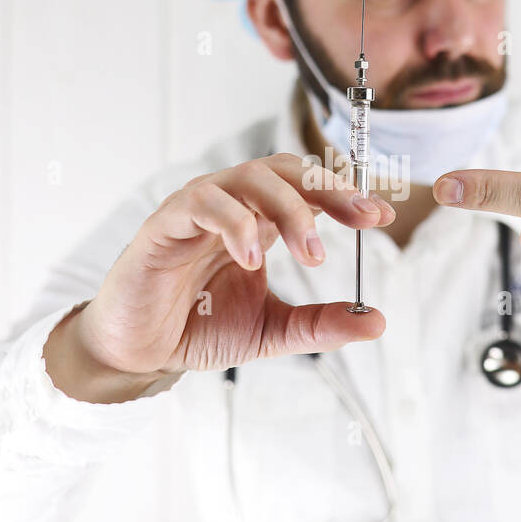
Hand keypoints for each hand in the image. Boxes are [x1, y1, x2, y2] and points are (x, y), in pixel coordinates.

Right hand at [50, 153, 393, 402]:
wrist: (140, 352)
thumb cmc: (199, 327)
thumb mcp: (273, 331)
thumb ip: (321, 325)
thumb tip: (377, 322)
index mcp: (260, 221)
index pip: (308, 189)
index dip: (346, 194)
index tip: (380, 216)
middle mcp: (232, 205)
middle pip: (284, 170)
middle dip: (328, 189)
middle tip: (362, 219)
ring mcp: (198, 208)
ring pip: (248, 177)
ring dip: (288, 208)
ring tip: (312, 253)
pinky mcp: (164, 223)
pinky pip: (202, 202)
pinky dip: (233, 223)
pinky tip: (252, 256)